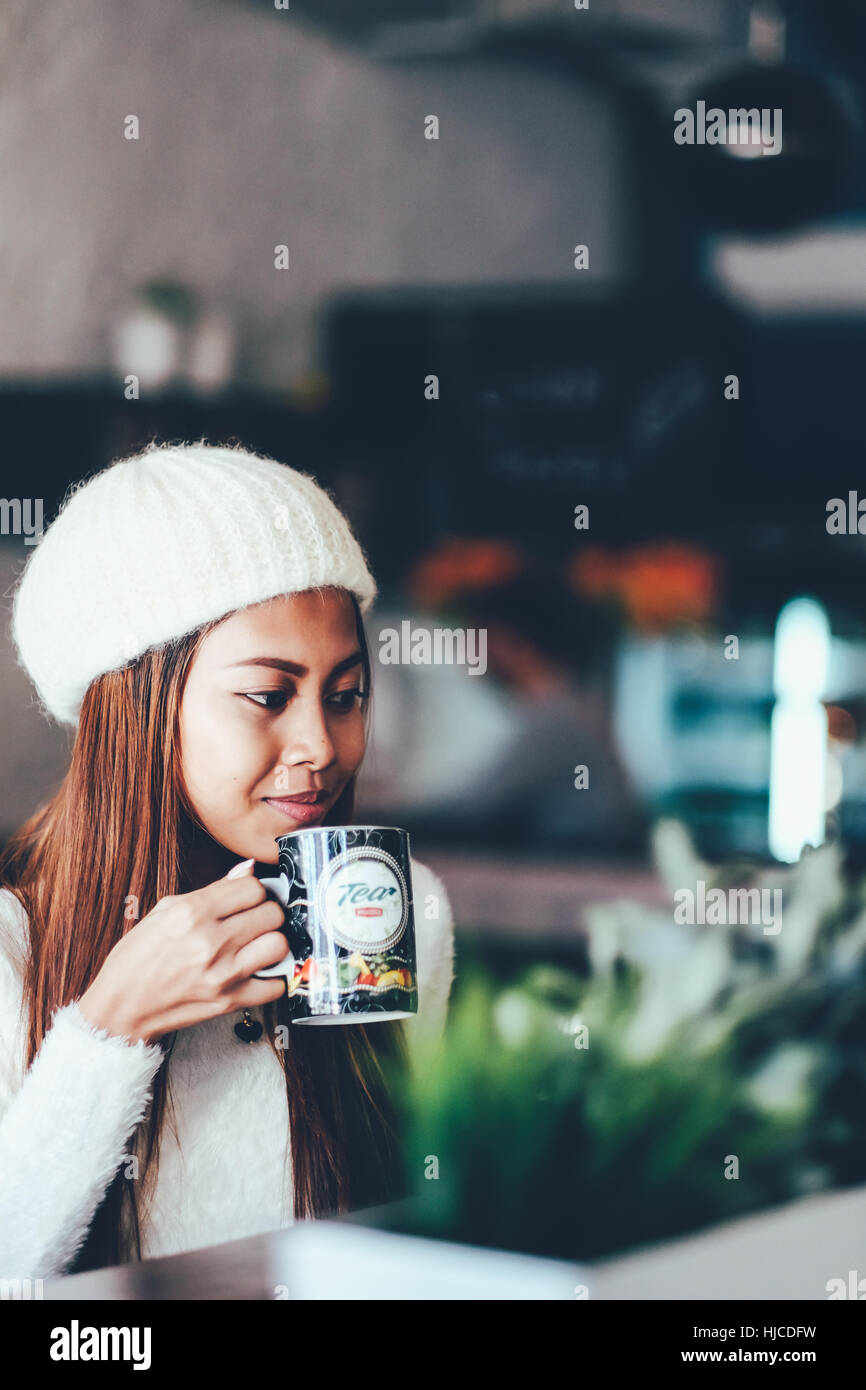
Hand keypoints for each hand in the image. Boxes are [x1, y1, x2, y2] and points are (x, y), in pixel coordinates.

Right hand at [77, 859, 287, 1045]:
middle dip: (266, 914)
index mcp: (192, 913)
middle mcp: (210, 941)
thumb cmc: (137, 958)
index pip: (253, 887)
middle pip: (272, 913)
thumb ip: (212, 890)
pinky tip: (258, 972)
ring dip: (272, 943)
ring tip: (257, 945)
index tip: (246, 900)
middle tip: (253, 921)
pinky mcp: (230, 1001)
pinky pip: (275, 985)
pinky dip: (272, 978)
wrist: (120, 1007)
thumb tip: (247, 870)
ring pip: (279, 945)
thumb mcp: (164, 911)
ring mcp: (223, 973)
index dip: (253, 891)